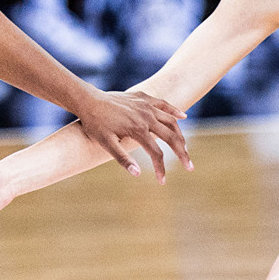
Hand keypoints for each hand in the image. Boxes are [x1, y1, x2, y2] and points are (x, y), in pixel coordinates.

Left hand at [73, 88, 189, 179]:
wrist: (88, 100)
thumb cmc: (95, 124)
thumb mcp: (106, 144)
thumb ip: (123, 159)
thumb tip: (138, 174)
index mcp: (138, 129)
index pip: (157, 153)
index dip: (161, 169)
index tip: (162, 181)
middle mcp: (146, 116)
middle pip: (171, 137)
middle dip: (182, 153)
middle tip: (190, 167)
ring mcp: (146, 106)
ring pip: (171, 121)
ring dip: (180, 135)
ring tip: (184, 148)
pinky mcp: (144, 98)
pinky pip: (164, 104)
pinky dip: (174, 111)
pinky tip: (183, 116)